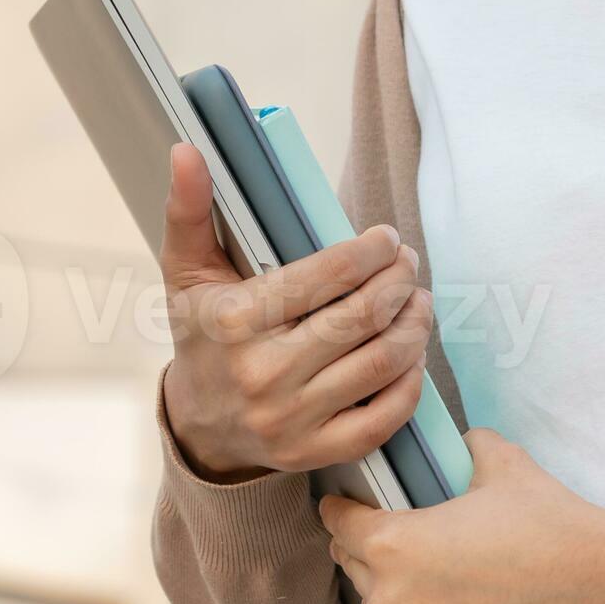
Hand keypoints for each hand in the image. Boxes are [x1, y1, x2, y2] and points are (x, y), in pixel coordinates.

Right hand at [156, 141, 431, 482]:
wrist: (199, 425)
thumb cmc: (204, 335)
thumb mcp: (188, 273)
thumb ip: (190, 210)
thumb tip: (187, 150)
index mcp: (235, 322)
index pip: (328, 274)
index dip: (373, 249)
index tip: (388, 237)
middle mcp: (263, 375)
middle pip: (364, 316)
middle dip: (401, 279)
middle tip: (408, 263)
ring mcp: (291, 420)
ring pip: (383, 361)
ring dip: (415, 323)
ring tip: (417, 300)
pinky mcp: (316, 453)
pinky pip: (386, 416)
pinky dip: (411, 381)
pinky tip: (411, 354)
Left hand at [318, 429, 604, 603]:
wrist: (595, 583)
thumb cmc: (547, 520)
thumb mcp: (503, 463)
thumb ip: (468, 447)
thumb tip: (461, 441)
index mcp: (392, 542)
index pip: (339, 524)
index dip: (344, 510)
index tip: (349, 508)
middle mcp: (388, 597)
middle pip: (357, 569)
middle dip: (373, 552)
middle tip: (407, 542)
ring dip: (397, 596)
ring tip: (434, 582)